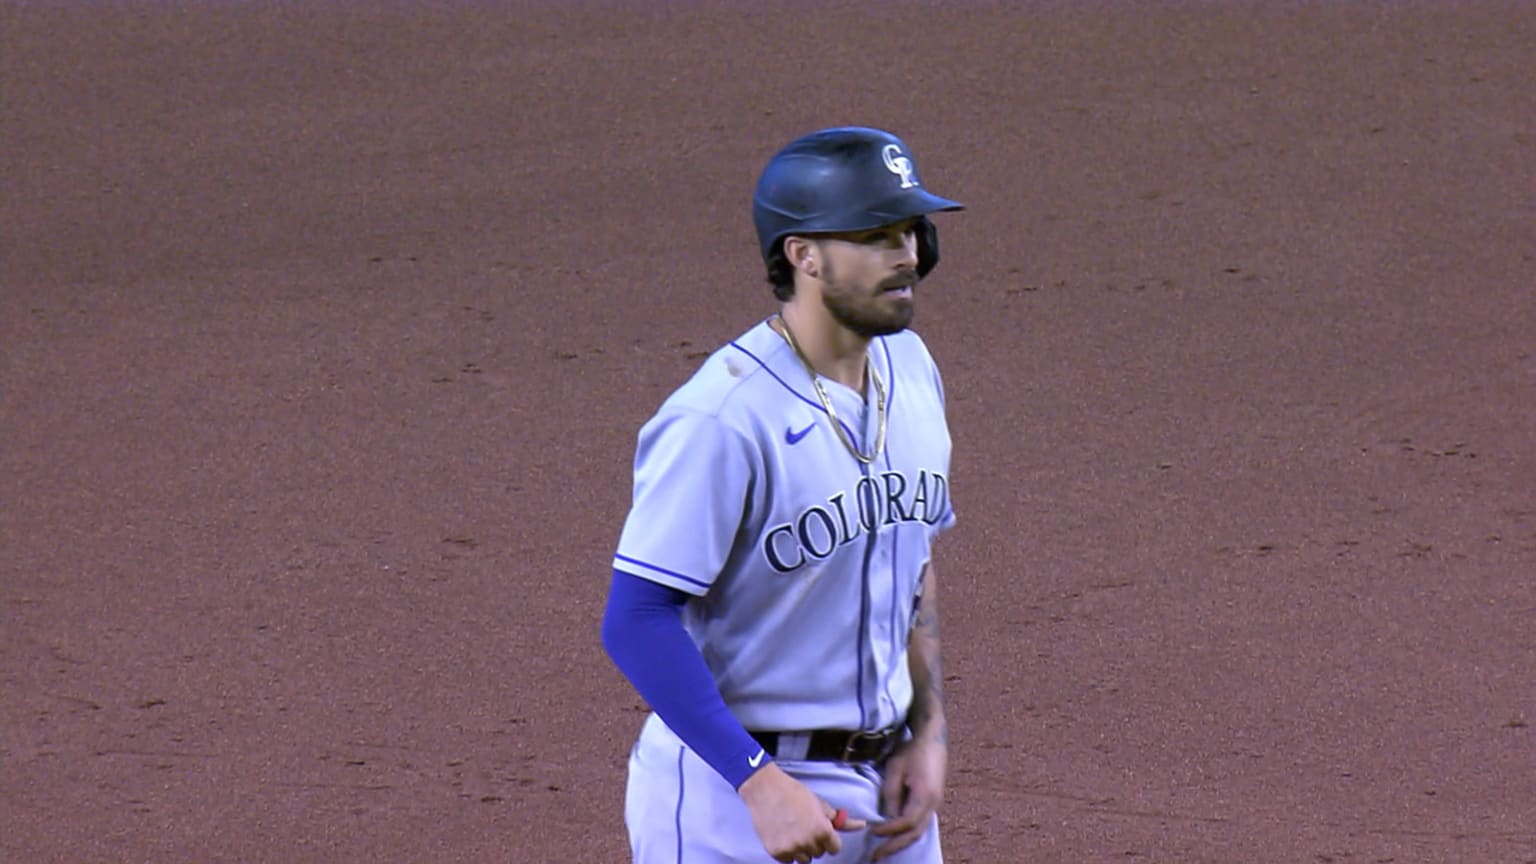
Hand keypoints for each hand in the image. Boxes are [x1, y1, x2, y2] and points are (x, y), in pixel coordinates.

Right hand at [739, 763, 867, 862]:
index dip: (829, 839)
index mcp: (822, 830)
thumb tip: (862, 825)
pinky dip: (786, 851)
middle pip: (819, 853)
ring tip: (793, 830)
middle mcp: (808, 842)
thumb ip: (840, 820)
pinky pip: (788, 860)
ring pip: (804, 859)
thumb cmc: (794, 793)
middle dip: (814, 842)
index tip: (821, 831)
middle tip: (804, 826)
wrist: (765, 789)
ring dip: (801, 849)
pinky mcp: (776, 852)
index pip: (835, 849)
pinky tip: (783, 835)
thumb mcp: (820, 804)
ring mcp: (791, 848)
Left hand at [869, 735, 946, 860]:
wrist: (932, 739)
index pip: (906, 822)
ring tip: (883, 851)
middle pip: (915, 834)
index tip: (872, 831)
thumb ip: (891, 795)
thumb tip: (887, 818)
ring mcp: (935, 804)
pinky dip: (907, 834)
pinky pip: (921, 824)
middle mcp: (933, 804)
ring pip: (919, 831)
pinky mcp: (932, 802)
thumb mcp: (895, 769)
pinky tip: (895, 837)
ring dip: (901, 843)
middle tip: (876, 856)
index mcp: (925, 795)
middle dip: (894, 846)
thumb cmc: (911, 751)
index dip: (889, 830)